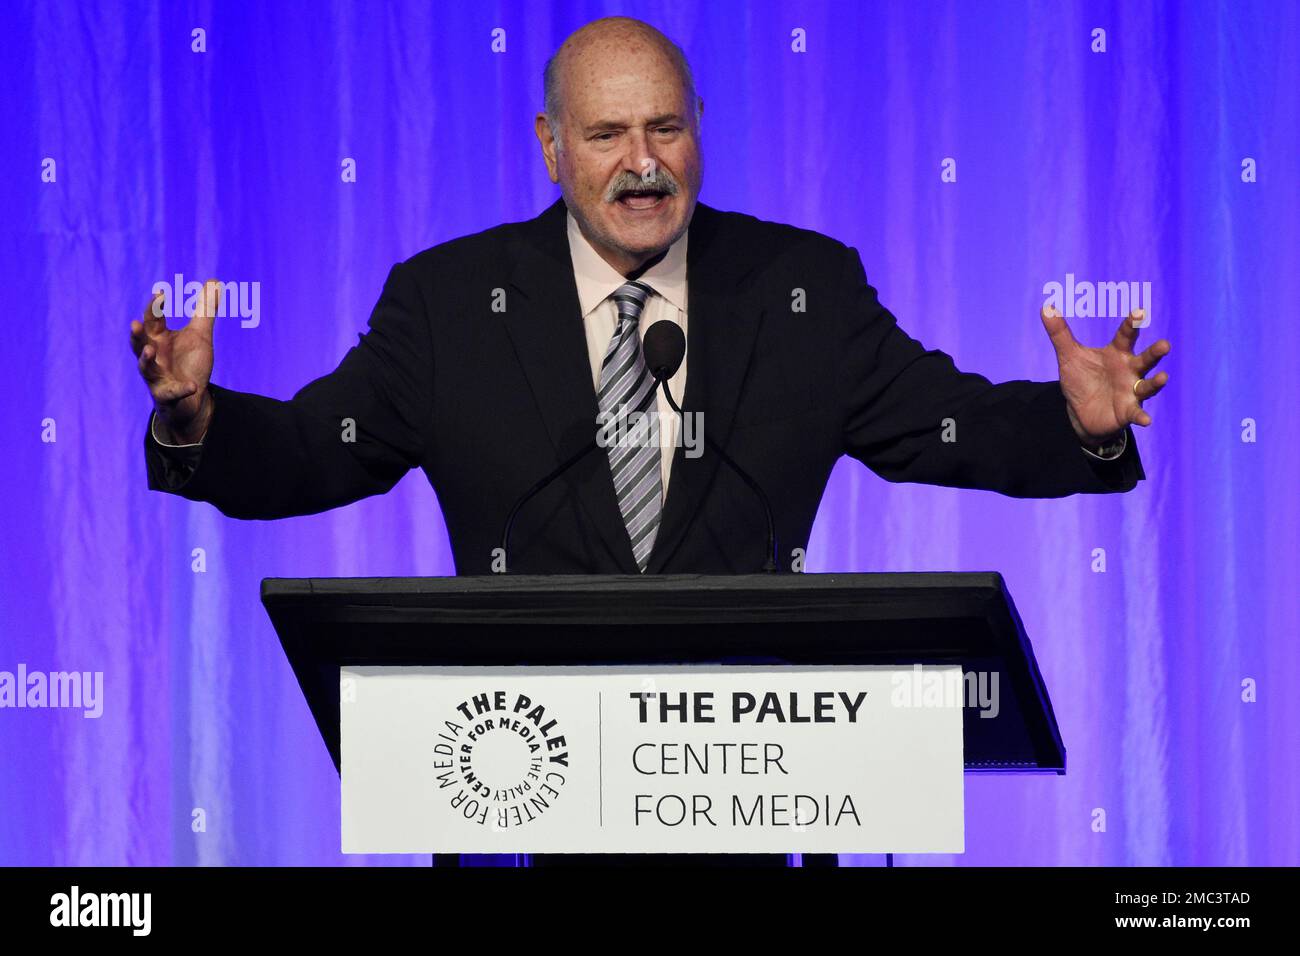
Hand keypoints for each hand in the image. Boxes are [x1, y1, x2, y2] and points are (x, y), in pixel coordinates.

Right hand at [130, 280, 218, 442]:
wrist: (190, 398)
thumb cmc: (188, 362)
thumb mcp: (200, 334)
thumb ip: (205, 310)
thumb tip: (214, 281)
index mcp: (159, 338)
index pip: (153, 320)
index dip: (155, 307)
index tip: (161, 292)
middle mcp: (153, 356)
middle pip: (139, 343)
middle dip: (137, 334)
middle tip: (135, 323)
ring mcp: (157, 377)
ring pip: (145, 368)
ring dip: (146, 360)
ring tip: (149, 350)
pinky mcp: (166, 396)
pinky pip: (172, 393)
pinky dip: (181, 389)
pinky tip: (192, 386)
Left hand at [1040, 305, 1169, 446]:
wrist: (1080, 412)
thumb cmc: (1082, 379)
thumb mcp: (1069, 356)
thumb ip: (1060, 333)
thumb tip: (1046, 307)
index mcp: (1118, 353)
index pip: (1126, 335)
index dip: (1132, 324)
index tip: (1138, 312)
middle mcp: (1130, 370)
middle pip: (1146, 359)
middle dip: (1155, 352)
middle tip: (1165, 345)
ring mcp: (1132, 391)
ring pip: (1147, 386)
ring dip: (1155, 383)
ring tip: (1162, 378)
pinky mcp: (1128, 411)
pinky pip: (1137, 413)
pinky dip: (1141, 416)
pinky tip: (1146, 420)